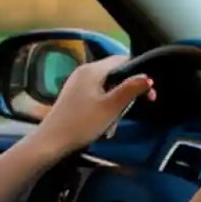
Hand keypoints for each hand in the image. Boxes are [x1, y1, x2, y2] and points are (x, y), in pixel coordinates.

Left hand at [25, 55, 153, 160]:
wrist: (52, 141)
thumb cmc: (84, 122)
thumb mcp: (112, 106)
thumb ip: (131, 89)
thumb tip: (148, 77)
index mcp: (93, 69)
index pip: (122, 60)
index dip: (138, 73)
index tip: (147, 92)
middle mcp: (84, 71)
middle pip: (114, 73)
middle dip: (127, 89)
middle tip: (136, 107)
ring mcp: (77, 83)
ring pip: (106, 85)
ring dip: (116, 100)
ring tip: (117, 118)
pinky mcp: (73, 95)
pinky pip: (96, 93)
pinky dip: (104, 104)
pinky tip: (104, 119)